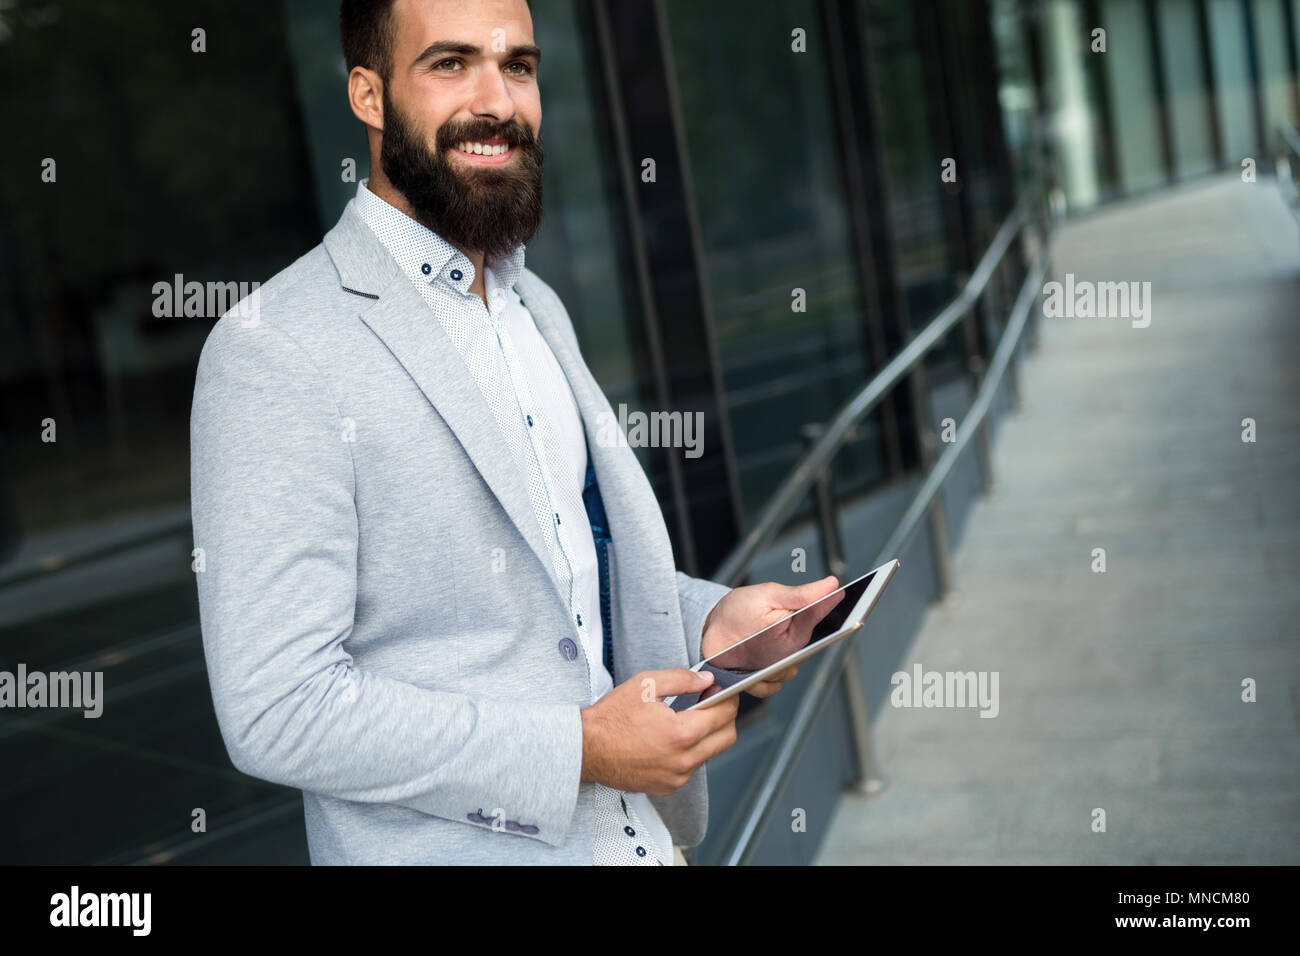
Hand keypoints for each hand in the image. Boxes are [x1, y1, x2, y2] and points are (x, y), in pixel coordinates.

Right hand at [579, 668, 740, 795]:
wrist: (586, 748)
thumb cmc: (611, 718)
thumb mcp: (645, 685)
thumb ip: (682, 679)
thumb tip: (706, 680)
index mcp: (682, 734)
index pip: (725, 715)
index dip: (727, 698)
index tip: (720, 690)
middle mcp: (683, 761)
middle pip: (727, 738)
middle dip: (724, 718)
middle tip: (709, 704)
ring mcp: (676, 778)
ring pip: (710, 753)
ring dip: (706, 736)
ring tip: (683, 720)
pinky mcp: (668, 787)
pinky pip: (690, 768)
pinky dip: (688, 752)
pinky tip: (669, 740)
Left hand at [699, 575, 842, 697]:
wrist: (711, 628)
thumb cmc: (741, 608)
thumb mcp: (769, 595)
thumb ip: (800, 595)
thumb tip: (832, 584)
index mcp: (800, 622)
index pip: (827, 623)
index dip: (843, 622)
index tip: (850, 620)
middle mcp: (794, 645)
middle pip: (806, 655)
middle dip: (793, 654)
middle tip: (780, 648)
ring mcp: (778, 663)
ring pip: (787, 673)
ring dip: (772, 668)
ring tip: (754, 657)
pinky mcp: (763, 678)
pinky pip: (769, 687)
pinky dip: (758, 683)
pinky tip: (747, 674)